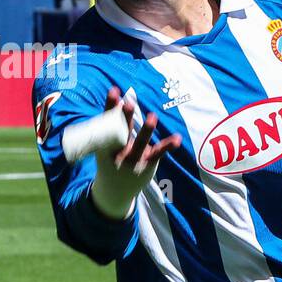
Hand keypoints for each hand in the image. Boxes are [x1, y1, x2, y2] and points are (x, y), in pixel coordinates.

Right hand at [89, 87, 182, 218]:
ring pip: (140, 143)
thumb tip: (120, 101)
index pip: (107, 122)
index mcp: (105, 145)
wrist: (115, 190)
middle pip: (122, 132)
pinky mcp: (147, 164)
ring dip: (146, 130)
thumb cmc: (111, 161)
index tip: (114, 91)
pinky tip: (177, 139)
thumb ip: (114, 127)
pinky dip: (168, 146)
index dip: (110, 106)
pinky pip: (158, 153)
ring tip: (152, 116)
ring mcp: (133, 160)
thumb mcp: (107, 146)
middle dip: (124, 117)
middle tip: (128, 102)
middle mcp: (118, 152)